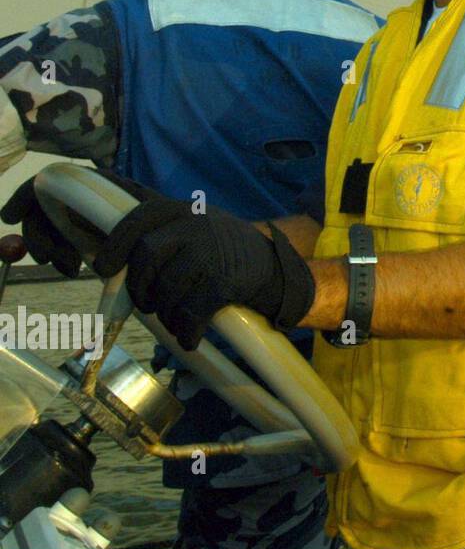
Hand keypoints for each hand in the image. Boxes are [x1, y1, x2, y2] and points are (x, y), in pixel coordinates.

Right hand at [0, 170, 157, 277]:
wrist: (165, 243)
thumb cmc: (155, 224)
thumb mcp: (143, 215)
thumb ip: (114, 220)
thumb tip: (78, 225)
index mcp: (94, 181)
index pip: (50, 179)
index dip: (25, 195)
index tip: (9, 217)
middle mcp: (82, 195)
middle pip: (41, 207)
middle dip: (37, 234)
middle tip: (46, 259)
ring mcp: (78, 215)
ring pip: (46, 228)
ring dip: (48, 250)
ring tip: (70, 268)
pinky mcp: (78, 235)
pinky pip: (57, 244)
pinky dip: (58, 257)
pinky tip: (72, 268)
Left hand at [93, 199, 315, 350]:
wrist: (278, 270)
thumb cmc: (227, 253)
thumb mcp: (199, 228)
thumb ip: (164, 234)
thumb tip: (110, 253)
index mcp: (186, 211)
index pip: (139, 218)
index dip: (115, 244)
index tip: (103, 268)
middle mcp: (197, 225)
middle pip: (146, 255)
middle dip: (140, 287)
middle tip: (148, 304)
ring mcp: (211, 252)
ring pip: (165, 289)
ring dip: (165, 314)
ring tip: (175, 320)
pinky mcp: (224, 282)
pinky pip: (189, 313)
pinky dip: (185, 331)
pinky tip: (190, 338)